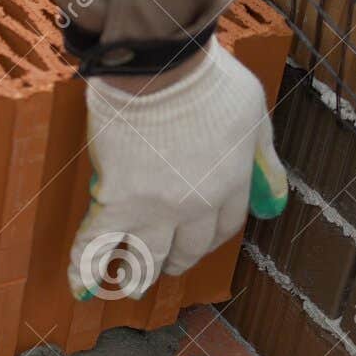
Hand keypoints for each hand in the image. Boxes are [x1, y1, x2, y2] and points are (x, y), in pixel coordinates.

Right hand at [68, 40, 287, 300]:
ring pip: (147, 254)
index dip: (210, 237)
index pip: (224, 228)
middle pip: (187, 248)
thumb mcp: (255, 118)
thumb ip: (265, 163)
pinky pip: (98, 241)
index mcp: (231, 185)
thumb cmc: (208, 82)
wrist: (162, 70)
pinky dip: (85, 265)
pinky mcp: (117, 200)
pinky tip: (78, 285)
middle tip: (167, 268)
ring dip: (137, 275)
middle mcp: (196, 206)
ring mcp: (155, 206)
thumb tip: (276, 203)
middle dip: (178, 261)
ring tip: (130, 286)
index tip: (200, 240)